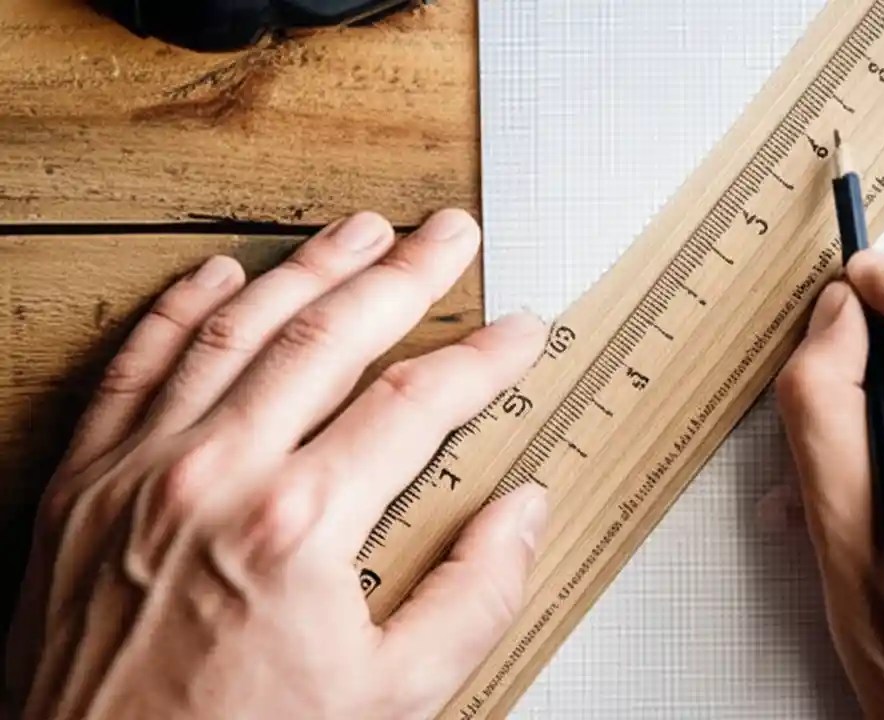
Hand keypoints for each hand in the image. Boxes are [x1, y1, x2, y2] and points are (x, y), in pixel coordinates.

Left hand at [4, 210, 548, 718]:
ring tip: (360, 230)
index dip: (481, 359)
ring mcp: (142, 469)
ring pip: (239, 328)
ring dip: (309, 267)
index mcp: (300, 525)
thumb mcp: (392, 700)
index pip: (415, 402)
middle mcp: (217, 475)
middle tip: (448, 236)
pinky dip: (181, 308)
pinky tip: (219, 274)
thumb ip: (474, 598)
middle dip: (405, 274)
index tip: (517, 335)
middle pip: (331, 335)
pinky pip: (137, 364)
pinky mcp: (85, 483)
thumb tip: (520, 514)